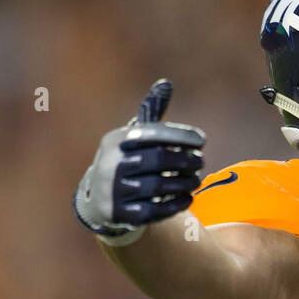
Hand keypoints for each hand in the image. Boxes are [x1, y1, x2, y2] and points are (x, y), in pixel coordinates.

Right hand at [73, 79, 205, 244]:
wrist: (97, 201)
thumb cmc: (125, 160)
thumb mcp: (132, 137)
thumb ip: (150, 112)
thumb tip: (166, 83)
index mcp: (116, 141)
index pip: (153, 134)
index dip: (181, 136)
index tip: (201, 141)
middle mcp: (112, 164)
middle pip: (158, 160)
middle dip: (185, 160)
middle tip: (201, 162)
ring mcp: (115, 191)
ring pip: (159, 186)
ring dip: (184, 183)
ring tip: (196, 180)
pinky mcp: (122, 214)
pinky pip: (156, 210)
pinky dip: (176, 204)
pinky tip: (188, 198)